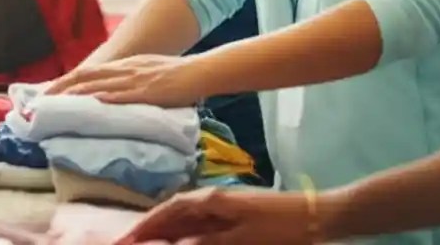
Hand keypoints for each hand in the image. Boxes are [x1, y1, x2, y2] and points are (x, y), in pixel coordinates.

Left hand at [46, 54, 203, 106]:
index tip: (50, 90)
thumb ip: (131, 81)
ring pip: (99, 85)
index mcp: (125, 65)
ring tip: (57, 102)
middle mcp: (125, 69)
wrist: (199, 71)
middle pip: (87, 76)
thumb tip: (114, 94)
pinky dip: (105, 98)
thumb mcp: (148, 72)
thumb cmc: (177, 75)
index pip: (89, 72)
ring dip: (76, 94)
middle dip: (62, 87)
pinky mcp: (148, 91)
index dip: (68, 80)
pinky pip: (123, 95)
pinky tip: (92, 102)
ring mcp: (136, 80)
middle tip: (42, 98)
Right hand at [118, 187, 316, 244]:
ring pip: (184, 220)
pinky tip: (179, 242)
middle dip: (149, 229)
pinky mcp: (234, 216)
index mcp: (210, 200)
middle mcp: (212, 200)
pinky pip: (199, 225)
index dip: (144, 226)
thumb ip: (206, 243)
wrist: (315, 216)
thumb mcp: (242, 240)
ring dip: (165, 233)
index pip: (168, 211)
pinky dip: (184, 233)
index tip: (124, 240)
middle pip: (172, 213)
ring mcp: (223, 207)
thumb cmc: (279, 227)